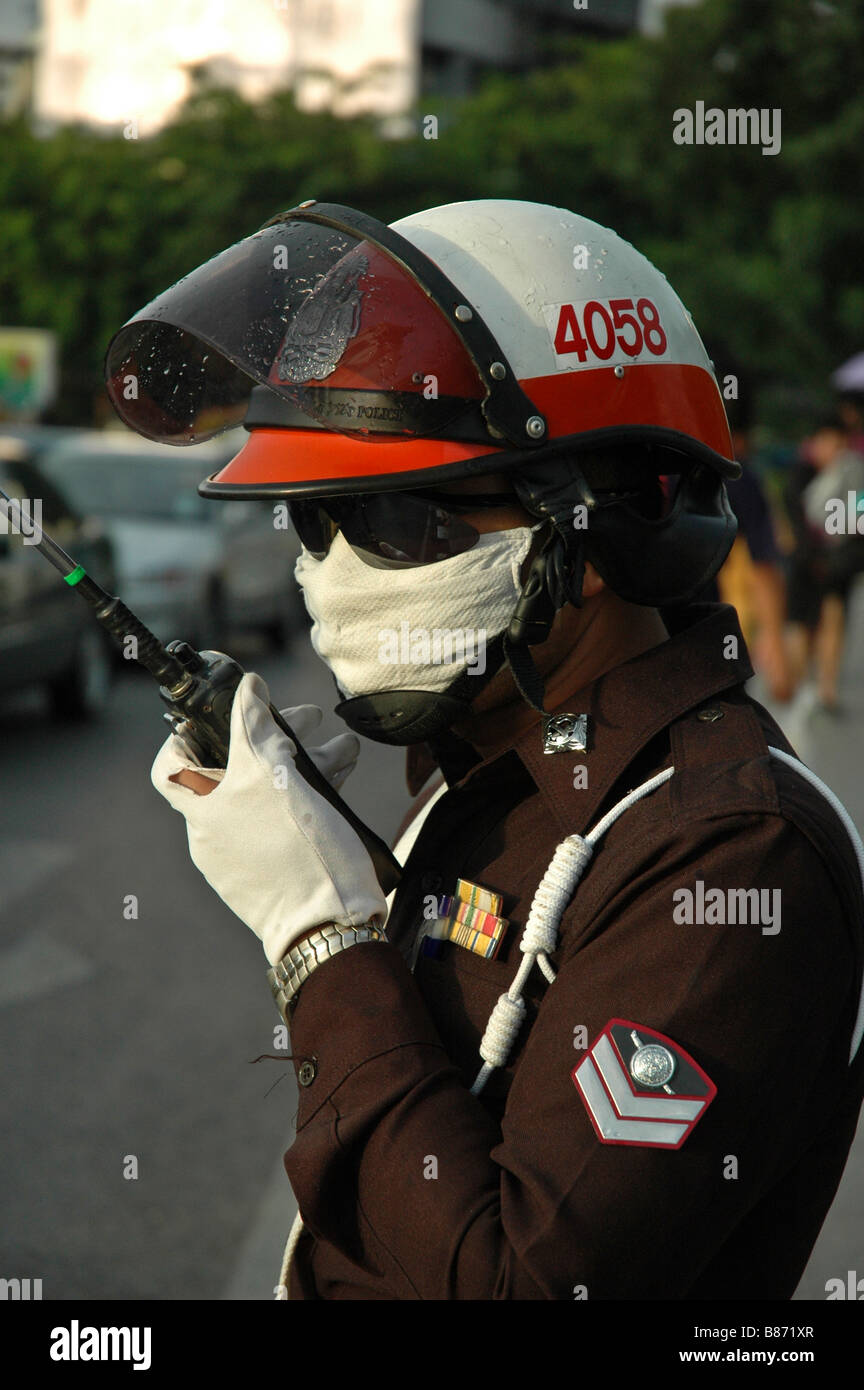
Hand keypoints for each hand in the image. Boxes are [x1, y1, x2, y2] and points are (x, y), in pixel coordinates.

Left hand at [151, 673, 386, 964]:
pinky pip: (281, 823)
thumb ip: (256, 729)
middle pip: (234, 772)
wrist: (329, 929)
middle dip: (273, 738)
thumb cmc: (298, 855)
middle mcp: (215, 835)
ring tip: (344, 749)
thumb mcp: (276, 778)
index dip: (188, 735)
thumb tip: (247, 688)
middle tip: (310, 719)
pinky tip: (339, 780)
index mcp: (204, 812)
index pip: (171, 767)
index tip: (219, 714)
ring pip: (266, 795)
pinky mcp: (273, 872)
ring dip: (301, 764)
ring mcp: (243, 856)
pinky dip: (305, 796)